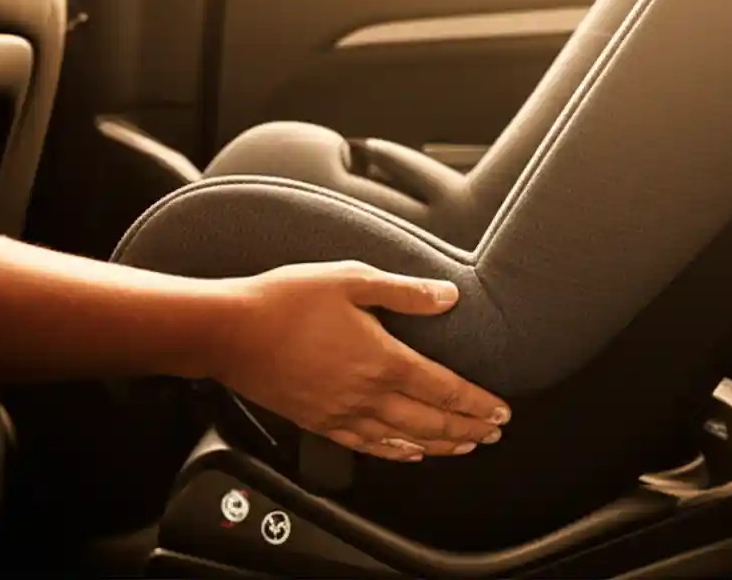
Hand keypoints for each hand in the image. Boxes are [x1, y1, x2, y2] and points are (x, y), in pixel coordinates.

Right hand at [213, 261, 510, 461]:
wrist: (229, 331)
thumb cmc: (286, 300)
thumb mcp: (351, 278)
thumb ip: (404, 291)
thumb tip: (448, 296)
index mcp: (382, 360)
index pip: (445, 389)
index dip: (477, 403)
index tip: (501, 411)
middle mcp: (367, 394)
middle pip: (432, 421)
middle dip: (468, 429)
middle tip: (494, 432)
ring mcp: (342, 413)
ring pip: (405, 438)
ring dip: (441, 445)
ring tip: (466, 446)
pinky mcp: (318, 421)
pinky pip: (367, 445)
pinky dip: (396, 452)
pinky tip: (409, 452)